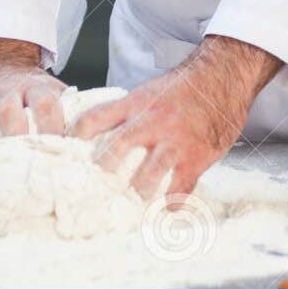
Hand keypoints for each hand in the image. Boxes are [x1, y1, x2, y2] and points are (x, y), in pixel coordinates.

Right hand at [0, 38, 65, 159]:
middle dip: (19, 138)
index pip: (45, 104)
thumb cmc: (31, 87)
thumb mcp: (52, 88)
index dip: (53, 127)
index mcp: (33, 86)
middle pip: (10, 112)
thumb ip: (72, 108)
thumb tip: (101, 138)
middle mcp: (5, 93)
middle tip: (29, 166)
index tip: (61, 150)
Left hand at [70, 35, 280, 198]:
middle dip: (102, 171)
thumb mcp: (150, 91)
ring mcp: (173, 142)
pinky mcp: (195, 158)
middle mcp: (151, 123)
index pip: (95, 118)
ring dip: (136, 193)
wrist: (222, 76)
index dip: (76, 136)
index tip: (65, 151)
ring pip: (146, 177)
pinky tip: (165, 211)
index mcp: (135, 104)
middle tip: (92, 187)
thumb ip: (130, 112)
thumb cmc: (185, 86)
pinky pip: (180, 189)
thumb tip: (104, 132)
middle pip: (116, 149)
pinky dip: (171, 204)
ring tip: (130, 204)